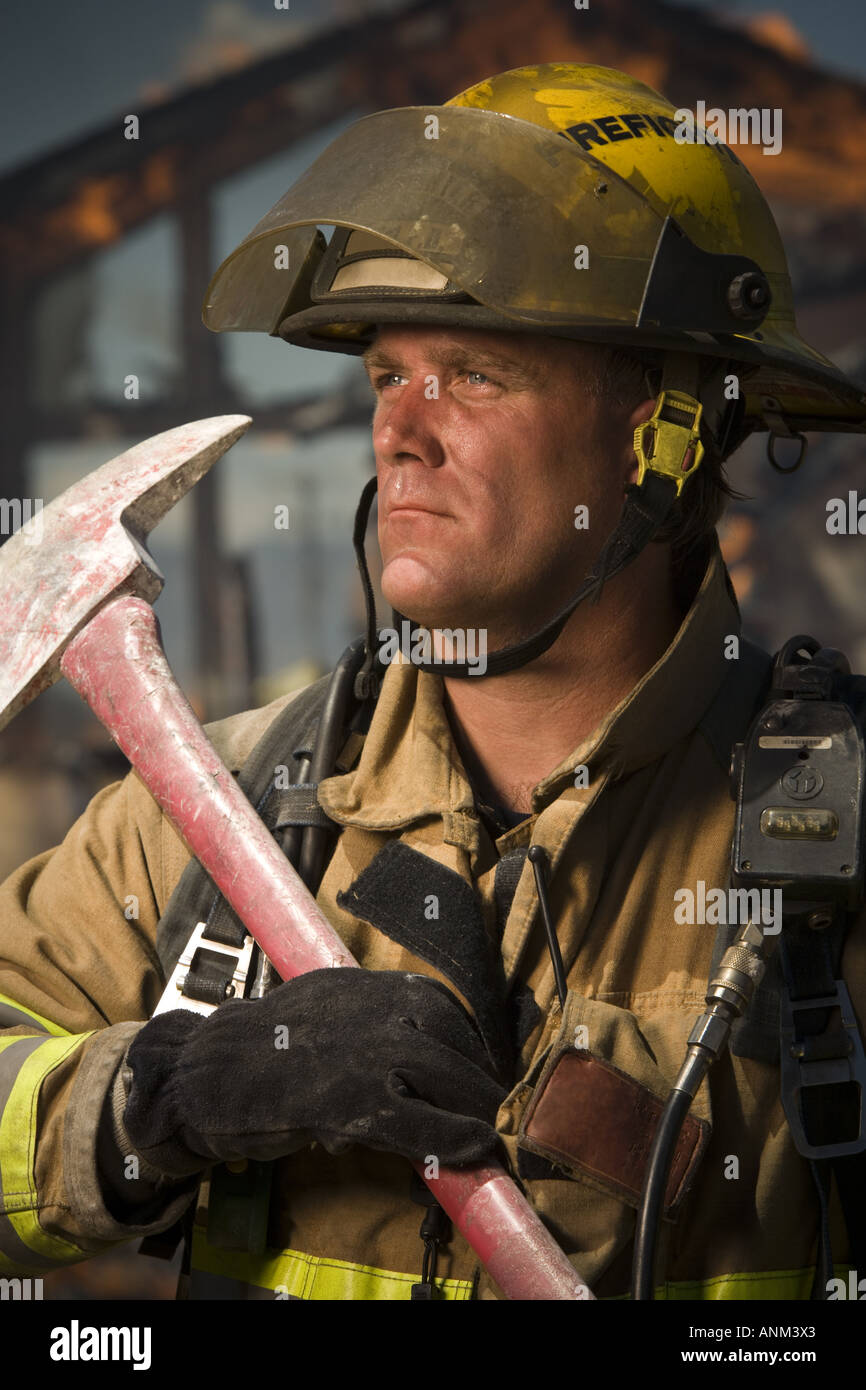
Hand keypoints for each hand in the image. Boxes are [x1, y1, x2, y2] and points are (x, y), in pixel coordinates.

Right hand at [122, 969, 507, 1176]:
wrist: (209, 1069)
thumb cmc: (268, 1042)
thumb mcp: (327, 1006)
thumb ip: (373, 1017)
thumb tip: (423, 1044)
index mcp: (366, 986)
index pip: (441, 1004)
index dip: (470, 1040)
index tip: (484, 1063)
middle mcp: (371, 1009)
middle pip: (451, 1038)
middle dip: (481, 1075)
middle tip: (495, 1103)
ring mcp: (362, 1053)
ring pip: (444, 1073)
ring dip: (476, 1104)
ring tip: (488, 1126)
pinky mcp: (349, 1101)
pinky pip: (419, 1121)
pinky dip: (454, 1137)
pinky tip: (476, 1147)